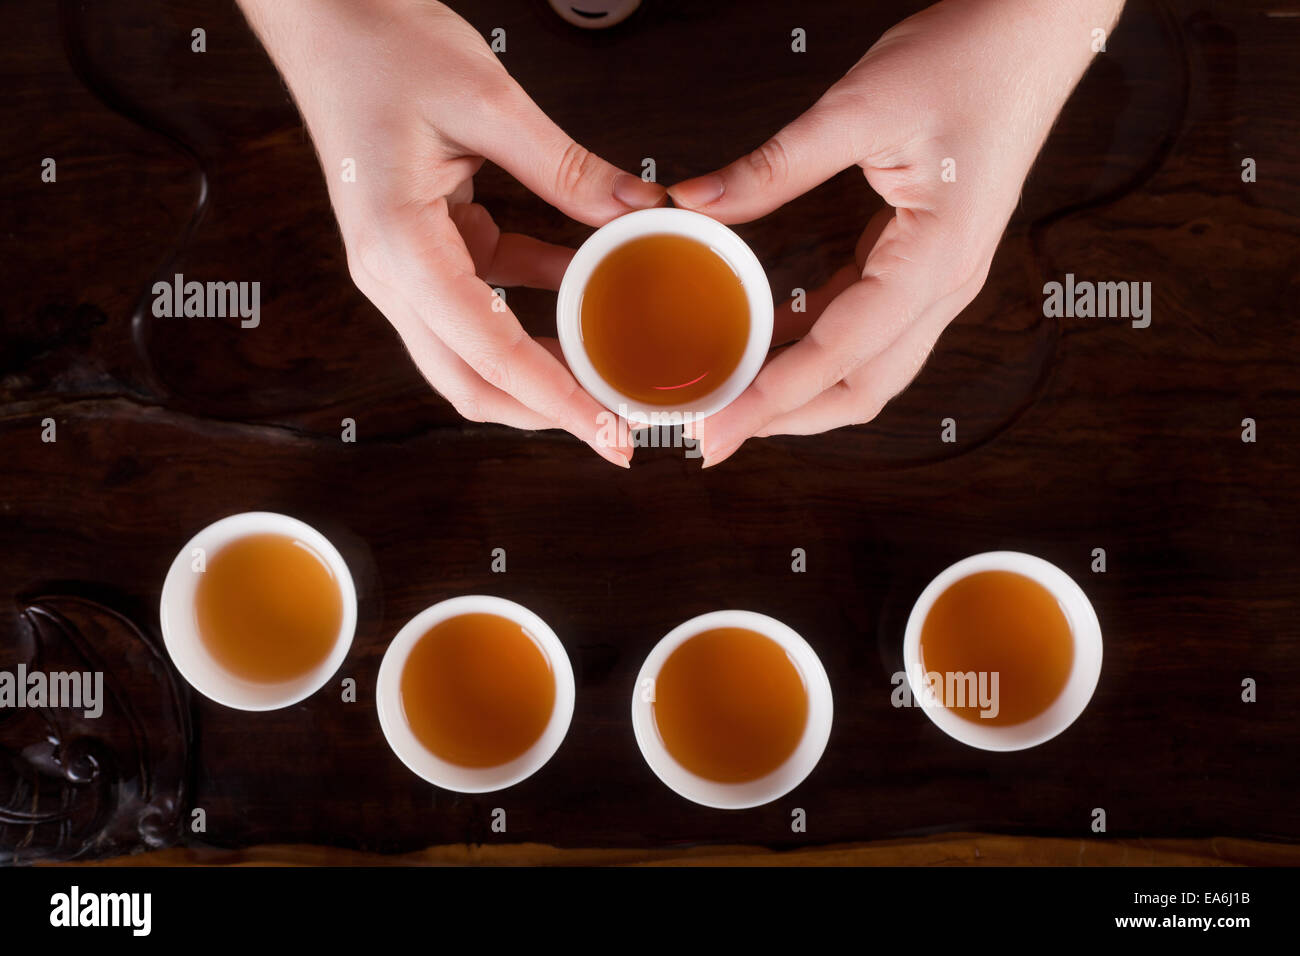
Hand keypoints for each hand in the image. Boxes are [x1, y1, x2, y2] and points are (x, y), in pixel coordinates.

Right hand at [238, 0, 665, 466]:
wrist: (325, 21)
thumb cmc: (380, 48)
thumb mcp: (488, 102)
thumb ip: (566, 169)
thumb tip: (637, 212)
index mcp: (399, 248)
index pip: (491, 354)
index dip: (559, 401)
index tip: (611, 433)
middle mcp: (391, 275)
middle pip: (473, 383)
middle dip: (547, 412)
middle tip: (616, 428)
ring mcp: (402, 269)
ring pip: (476, 355)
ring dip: (541, 369)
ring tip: (607, 375)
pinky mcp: (422, 251)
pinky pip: (484, 301)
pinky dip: (533, 310)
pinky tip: (584, 295)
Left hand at [669, 0, 1124, 465]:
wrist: (1034, 34)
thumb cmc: (968, 61)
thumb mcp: (859, 108)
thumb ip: (775, 165)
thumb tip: (697, 203)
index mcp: (937, 258)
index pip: (840, 353)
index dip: (771, 398)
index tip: (717, 428)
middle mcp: (945, 285)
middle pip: (863, 388)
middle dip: (787, 419)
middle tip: (716, 432)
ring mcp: (941, 279)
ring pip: (869, 368)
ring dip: (802, 390)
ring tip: (734, 394)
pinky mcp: (925, 263)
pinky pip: (868, 326)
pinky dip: (817, 345)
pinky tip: (768, 337)